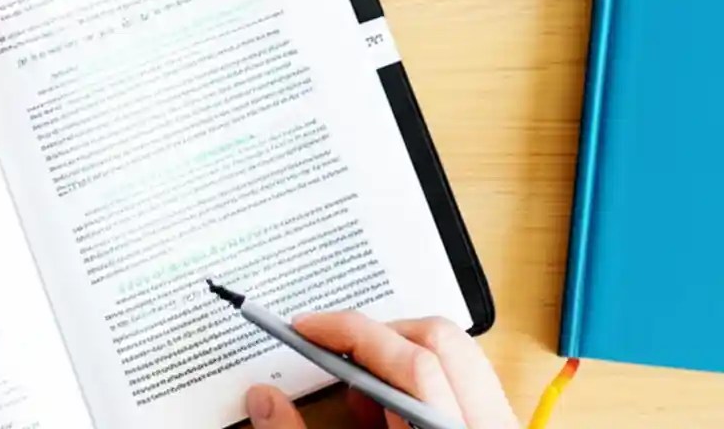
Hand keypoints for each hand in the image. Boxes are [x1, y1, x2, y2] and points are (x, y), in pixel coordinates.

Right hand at [245, 312, 516, 428]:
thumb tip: (262, 401)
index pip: (405, 358)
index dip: (348, 332)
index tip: (306, 328)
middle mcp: (485, 426)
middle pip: (439, 340)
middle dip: (376, 335)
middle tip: (329, 351)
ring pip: (459, 358)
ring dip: (400, 358)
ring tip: (357, 390)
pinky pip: (468, 387)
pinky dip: (423, 386)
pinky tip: (386, 416)